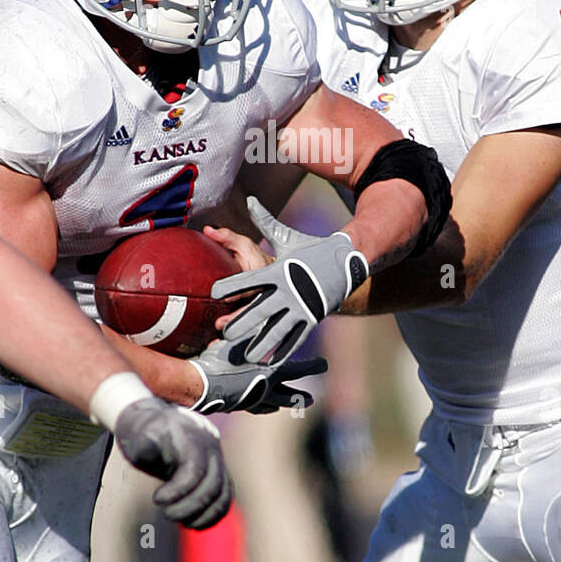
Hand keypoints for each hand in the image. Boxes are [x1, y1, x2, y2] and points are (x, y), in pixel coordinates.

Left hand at [111, 398, 231, 529]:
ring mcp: (217, 459)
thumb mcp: (137, 435)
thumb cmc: (142, 432)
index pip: (195, 468)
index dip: (178, 490)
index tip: (157, 499)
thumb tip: (145, 450)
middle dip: (189, 507)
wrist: (156, 421)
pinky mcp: (218, 472)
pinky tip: (193, 523)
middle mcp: (209, 446)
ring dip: (203, 514)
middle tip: (166, 514)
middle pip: (212, 484)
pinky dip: (212, 514)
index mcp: (190, 434)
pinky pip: (224, 496)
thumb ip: (143, 444)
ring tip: (181, 521)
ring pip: (222, 493)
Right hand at [188, 337, 327, 413]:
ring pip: (269, 404)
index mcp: (270, 374)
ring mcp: (250, 400)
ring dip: (279, 404)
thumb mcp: (241, 338)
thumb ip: (256, 330)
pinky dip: (259, 406)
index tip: (324, 365)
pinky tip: (258, 406)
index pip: (297, 369)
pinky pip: (252, 406)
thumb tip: (270, 315)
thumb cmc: (221, 359)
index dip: (312, 366)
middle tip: (312, 399)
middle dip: (299, 396)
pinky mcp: (235, 405)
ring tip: (284, 407)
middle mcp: (263, 390)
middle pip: (287, 395)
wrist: (199, 384)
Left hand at [210, 197, 366, 363]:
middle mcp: (288, 289)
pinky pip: (296, 337)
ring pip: (277, 329)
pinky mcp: (313, 316)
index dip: (231, 286)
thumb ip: (265, 222)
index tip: (214, 293)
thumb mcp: (287, 236)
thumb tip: (249, 200)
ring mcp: (301, 305)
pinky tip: (272, 361)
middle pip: (259, 309)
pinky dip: (284, 349)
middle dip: (241, 322)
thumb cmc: (311, 248)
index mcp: (278, 270)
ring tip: (246, 355)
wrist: (347, 260)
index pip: (249, 279)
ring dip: (260, 343)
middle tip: (223, 333)